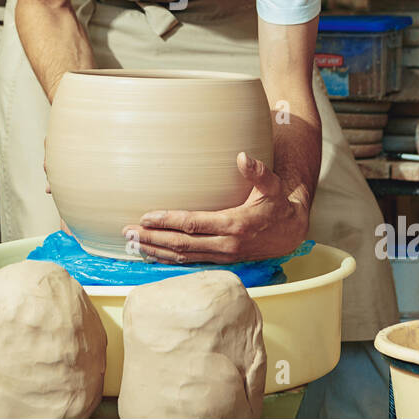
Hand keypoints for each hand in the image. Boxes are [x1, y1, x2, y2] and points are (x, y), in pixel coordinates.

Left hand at [122, 152, 310, 263]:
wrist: (290, 234)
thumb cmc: (277, 205)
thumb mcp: (273, 186)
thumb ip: (259, 172)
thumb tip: (243, 156)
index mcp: (234, 224)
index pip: (194, 224)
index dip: (168, 221)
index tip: (146, 217)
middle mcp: (225, 244)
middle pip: (182, 244)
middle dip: (153, 238)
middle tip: (128, 232)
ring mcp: (222, 256)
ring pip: (183, 256)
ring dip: (155, 251)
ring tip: (132, 244)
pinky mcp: (219, 261)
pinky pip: (189, 262)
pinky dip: (168, 259)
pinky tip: (151, 254)